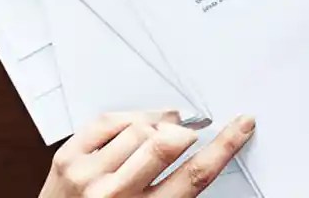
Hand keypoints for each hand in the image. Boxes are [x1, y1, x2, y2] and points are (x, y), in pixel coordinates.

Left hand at [39, 111, 254, 197]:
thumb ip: (171, 191)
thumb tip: (196, 153)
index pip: (195, 175)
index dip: (224, 145)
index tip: (240, 125)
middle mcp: (116, 196)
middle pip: (166, 144)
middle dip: (186, 130)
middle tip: (193, 128)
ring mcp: (88, 175)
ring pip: (139, 127)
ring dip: (157, 123)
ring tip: (159, 130)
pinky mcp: (68, 158)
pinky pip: (107, 120)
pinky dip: (128, 117)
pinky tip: (134, 125)